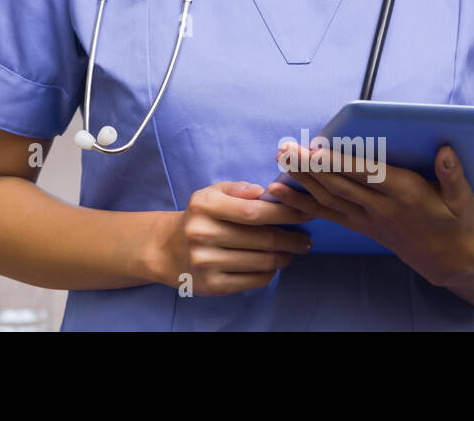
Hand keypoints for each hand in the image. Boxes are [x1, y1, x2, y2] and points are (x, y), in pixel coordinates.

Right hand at [149, 181, 315, 295]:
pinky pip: (255, 280)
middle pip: (263, 239)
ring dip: (285, 257)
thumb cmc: (199, 217)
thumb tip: (264, 192)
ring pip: (263, 262)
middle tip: (305, 239)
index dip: (285, 214)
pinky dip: (270, 272)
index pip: (254, 211)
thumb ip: (238, 189)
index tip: (305, 213)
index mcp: (204, 206)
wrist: (168, 250)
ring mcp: (206, 262)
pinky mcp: (212, 285)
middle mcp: (202, 234)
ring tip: (292, 251)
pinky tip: (273, 265)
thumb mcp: (211, 193)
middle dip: (292, 239)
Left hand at [267, 141, 473, 287]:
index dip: (341, 163)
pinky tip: (279, 192)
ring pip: (328, 197)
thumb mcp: (463, 199)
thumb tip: (445, 150)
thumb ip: (454, 175)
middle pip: (340, 184)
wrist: (446, 259)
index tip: (318, 150)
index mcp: (406, 194)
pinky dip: (300, 203)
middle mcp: (381, 207)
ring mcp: (366, 218)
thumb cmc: (454, 221)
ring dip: (301, 179)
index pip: (367, 175)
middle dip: (311, 167)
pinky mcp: (358, 225)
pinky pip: (325, 213)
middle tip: (286, 148)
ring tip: (279, 160)